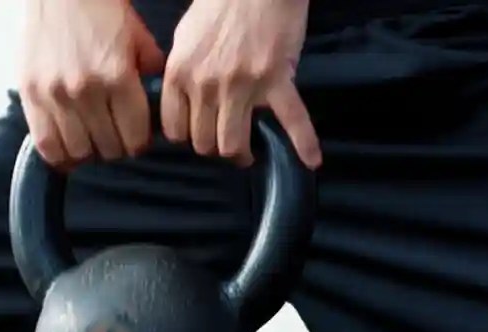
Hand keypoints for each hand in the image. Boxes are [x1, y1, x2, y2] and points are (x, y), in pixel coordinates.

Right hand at [18, 0, 165, 170]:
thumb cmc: (101, 11)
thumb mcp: (138, 37)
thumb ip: (151, 71)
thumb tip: (155, 102)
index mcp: (118, 77)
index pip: (135, 138)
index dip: (138, 143)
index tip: (135, 138)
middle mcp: (87, 91)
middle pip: (108, 148)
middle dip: (115, 146)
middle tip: (113, 136)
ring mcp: (56, 96)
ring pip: (78, 151)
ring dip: (88, 151)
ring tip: (90, 139)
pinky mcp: (31, 96)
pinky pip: (46, 145)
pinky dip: (59, 154)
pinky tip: (67, 148)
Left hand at [162, 0, 321, 168]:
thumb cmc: (220, 3)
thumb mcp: (184, 37)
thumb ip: (180, 71)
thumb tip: (179, 98)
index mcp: (180, 74)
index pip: (175, 130)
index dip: (188, 137)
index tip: (198, 134)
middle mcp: (206, 86)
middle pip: (203, 142)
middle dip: (213, 148)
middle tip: (224, 144)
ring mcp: (242, 86)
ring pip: (233, 144)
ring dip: (240, 154)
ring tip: (247, 154)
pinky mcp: (277, 80)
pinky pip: (292, 119)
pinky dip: (304, 142)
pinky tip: (312, 160)